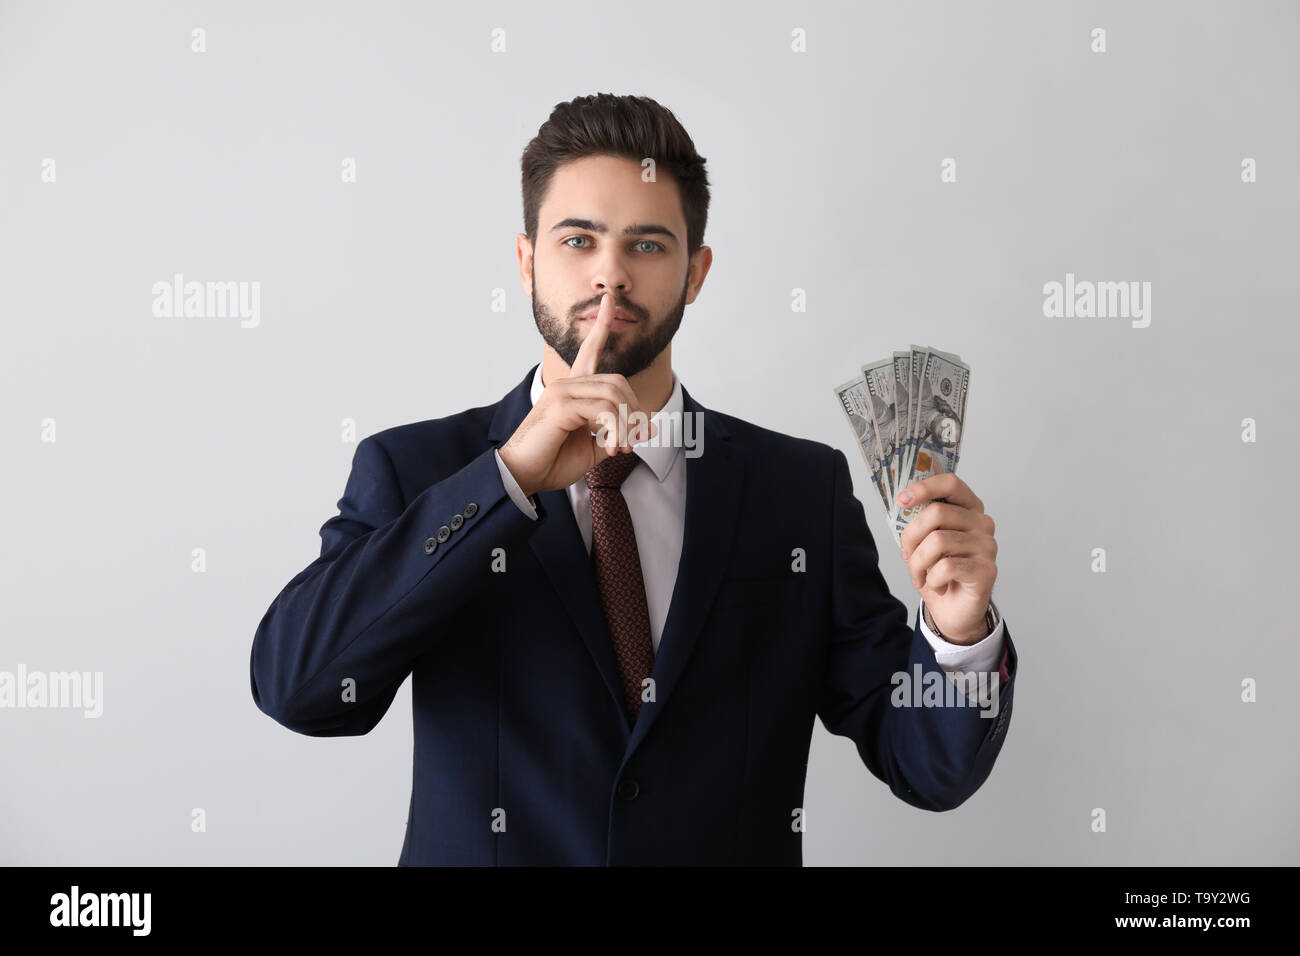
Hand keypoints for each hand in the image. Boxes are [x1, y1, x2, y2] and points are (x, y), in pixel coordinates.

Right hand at [498, 291, 657, 496]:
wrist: (524, 477)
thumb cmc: (554, 462)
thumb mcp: (595, 448)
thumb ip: (618, 433)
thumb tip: (649, 426)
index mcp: (573, 389)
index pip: (589, 350)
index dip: (602, 325)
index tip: (609, 300)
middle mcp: (566, 384)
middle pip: (617, 383)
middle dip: (634, 413)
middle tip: (634, 441)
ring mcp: (561, 391)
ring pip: (613, 396)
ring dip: (626, 426)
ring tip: (620, 449)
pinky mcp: (560, 405)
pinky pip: (602, 409)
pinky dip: (615, 430)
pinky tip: (611, 448)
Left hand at [896, 473, 996, 643]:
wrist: (953, 610)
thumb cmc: (938, 572)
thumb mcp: (923, 543)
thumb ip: (918, 522)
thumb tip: (902, 504)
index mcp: (968, 509)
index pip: (951, 483)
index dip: (924, 487)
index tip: (901, 500)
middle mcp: (982, 523)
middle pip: (937, 512)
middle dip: (911, 536)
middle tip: (906, 555)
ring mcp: (988, 546)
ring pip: (937, 541)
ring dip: (917, 562)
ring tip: (919, 576)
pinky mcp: (987, 570)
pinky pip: (947, 566)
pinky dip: (932, 579)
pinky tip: (935, 585)